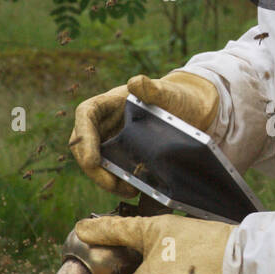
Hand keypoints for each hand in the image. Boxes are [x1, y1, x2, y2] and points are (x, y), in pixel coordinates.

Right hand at [69, 71, 218, 195]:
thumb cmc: (175, 97)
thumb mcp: (167, 92)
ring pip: (96, 162)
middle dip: (94, 168)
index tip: (92, 160)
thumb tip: (135, 83)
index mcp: (107, 103)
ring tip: (129, 190)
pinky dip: (119, 182)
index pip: (85, 116)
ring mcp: (110, 140)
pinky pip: (112, 170)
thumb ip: (152, 88)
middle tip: (112, 184)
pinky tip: (134, 189)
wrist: (190, 113)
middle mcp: (103, 123)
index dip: (84, 139)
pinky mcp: (121, 156)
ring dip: (106, 180)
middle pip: (84, 145)